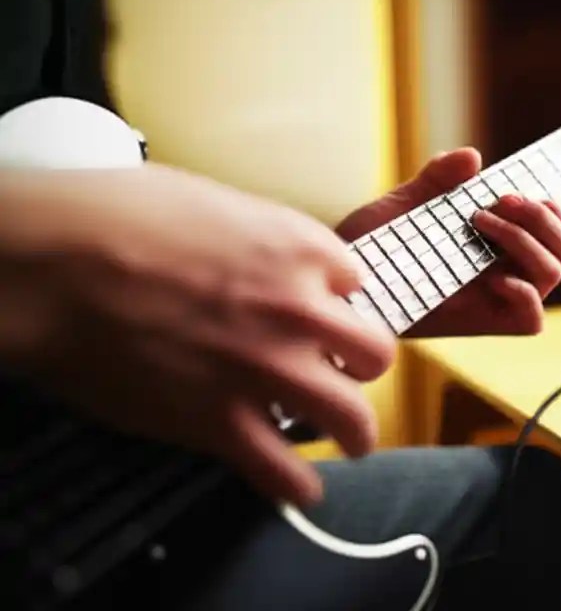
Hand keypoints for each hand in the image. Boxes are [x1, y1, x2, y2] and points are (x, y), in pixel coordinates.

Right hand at [0, 165, 395, 506]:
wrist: (56, 264)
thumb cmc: (116, 216)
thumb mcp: (213, 203)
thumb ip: (255, 237)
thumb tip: (257, 256)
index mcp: (300, 249)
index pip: (356, 283)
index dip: (339, 299)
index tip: (325, 311)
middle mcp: (301, 311)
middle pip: (374, 354)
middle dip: (364, 368)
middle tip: (349, 378)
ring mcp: (268, 371)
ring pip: (350, 417)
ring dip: (356, 434)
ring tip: (353, 443)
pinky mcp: (223, 422)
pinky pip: (283, 469)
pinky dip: (298, 485)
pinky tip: (302, 489)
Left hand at [334, 147, 560, 336]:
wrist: (342, 284)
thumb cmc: (374, 247)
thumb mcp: (406, 202)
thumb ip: (439, 179)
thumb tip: (472, 157)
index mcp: (501, 244)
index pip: (559, 232)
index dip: (555, 211)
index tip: (514, 190)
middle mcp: (508, 271)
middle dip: (543, 218)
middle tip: (501, 200)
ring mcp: (499, 299)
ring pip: (553, 273)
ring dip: (525, 239)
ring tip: (480, 222)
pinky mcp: (485, 324)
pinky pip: (532, 319)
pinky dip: (523, 292)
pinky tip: (490, 277)